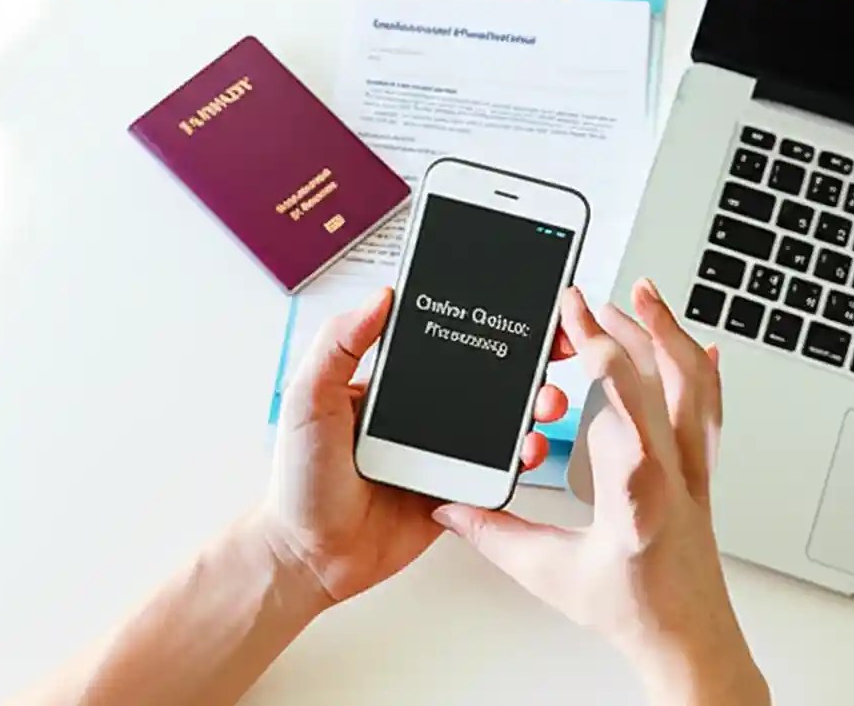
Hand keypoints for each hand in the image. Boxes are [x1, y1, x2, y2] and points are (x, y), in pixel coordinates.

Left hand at [264, 288, 569, 605]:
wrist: (311, 557)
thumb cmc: (298, 480)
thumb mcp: (307, 399)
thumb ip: (338, 345)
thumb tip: (381, 296)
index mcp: (393, 382)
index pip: (445, 339)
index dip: (482, 321)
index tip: (519, 305)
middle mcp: (424, 412)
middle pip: (487, 376)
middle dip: (528, 360)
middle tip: (555, 348)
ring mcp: (445, 451)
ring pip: (503, 421)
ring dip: (534, 407)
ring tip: (546, 403)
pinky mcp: (459, 489)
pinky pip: (499, 470)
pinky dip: (522, 458)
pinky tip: (528, 450)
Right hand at [433, 281, 768, 704]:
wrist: (687, 638)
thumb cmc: (634, 611)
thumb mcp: (549, 574)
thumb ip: (494, 534)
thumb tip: (449, 508)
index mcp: (637, 496)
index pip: (623, 404)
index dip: (601, 351)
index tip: (574, 315)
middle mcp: (674, 474)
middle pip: (662, 378)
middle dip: (623, 326)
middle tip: (583, 299)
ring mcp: (695, 469)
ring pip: (694, 385)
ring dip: (669, 333)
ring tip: (642, 295)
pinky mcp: (703, 471)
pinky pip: (710, 409)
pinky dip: (705, 370)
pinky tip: (703, 346)